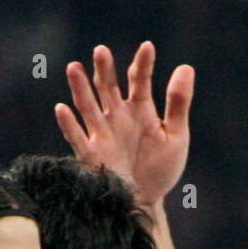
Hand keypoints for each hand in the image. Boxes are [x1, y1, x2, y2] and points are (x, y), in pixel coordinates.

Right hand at [54, 41, 193, 207]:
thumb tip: (185, 67)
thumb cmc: (161, 168)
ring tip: (73, 67)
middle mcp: (118, 117)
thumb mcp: (176, 136)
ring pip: (89, 106)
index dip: (143, 64)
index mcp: (139, 109)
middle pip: (108, 88)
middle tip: (101, 51)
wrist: (147, 201)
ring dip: (80, 88)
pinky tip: (62, 108)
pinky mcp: (92, 154)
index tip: (147, 47)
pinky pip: (77, 137)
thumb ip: (178, 103)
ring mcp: (103, 134)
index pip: (138, 81)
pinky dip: (69, 124)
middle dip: (104, 70)